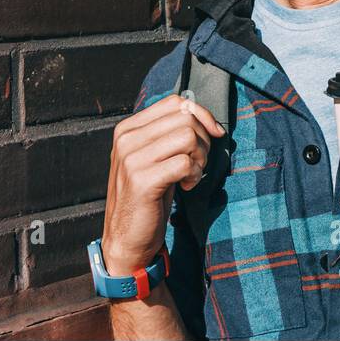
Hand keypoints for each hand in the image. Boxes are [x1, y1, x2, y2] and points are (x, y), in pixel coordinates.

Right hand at [102, 94, 224, 276]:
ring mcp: (131, 159)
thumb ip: (169, 134)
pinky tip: (186, 187)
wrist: (127, 238)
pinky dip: (194, 175)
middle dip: (203, 140)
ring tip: (190, 175)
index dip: (202, 115)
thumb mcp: (154, 157)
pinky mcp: (142, 180)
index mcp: (128, 129)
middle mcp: (126, 139)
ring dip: (200, 158)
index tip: (213, 135)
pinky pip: (185, 163)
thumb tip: (202, 114)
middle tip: (197, 164)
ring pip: (188, 137)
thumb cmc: (148, 196)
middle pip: (185, 118)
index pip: (175, 102)